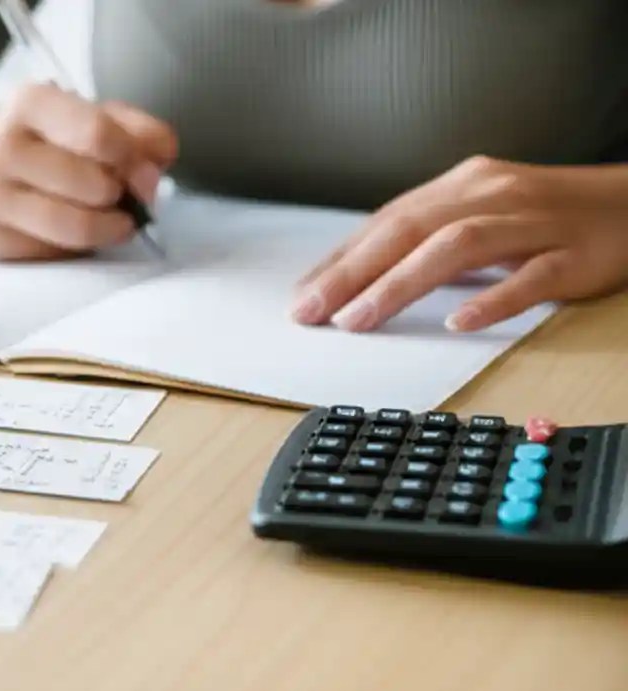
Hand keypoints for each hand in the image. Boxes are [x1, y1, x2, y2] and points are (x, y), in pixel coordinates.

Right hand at [0, 83, 177, 259]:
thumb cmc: (45, 140)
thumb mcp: (89, 115)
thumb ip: (135, 130)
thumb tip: (163, 157)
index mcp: (29, 103)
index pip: (97, 134)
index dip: (133, 158)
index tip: (144, 170)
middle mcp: (1, 148)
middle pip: (93, 185)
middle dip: (124, 196)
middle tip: (127, 196)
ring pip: (76, 227)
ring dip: (111, 228)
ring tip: (117, 221)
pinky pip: (56, 254)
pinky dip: (79, 247)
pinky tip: (75, 232)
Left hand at [292, 155, 627, 331]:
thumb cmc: (546, 217)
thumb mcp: (481, 216)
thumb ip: (426, 240)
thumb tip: (357, 277)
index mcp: (463, 185)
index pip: (387, 221)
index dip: (341, 258)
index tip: (302, 295)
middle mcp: (492, 195)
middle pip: (410, 229)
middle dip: (353, 272)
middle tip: (312, 311)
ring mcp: (535, 224)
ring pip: (457, 248)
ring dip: (401, 284)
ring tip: (360, 318)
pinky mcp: (575, 255)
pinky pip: (531, 277)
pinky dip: (492, 297)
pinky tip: (459, 320)